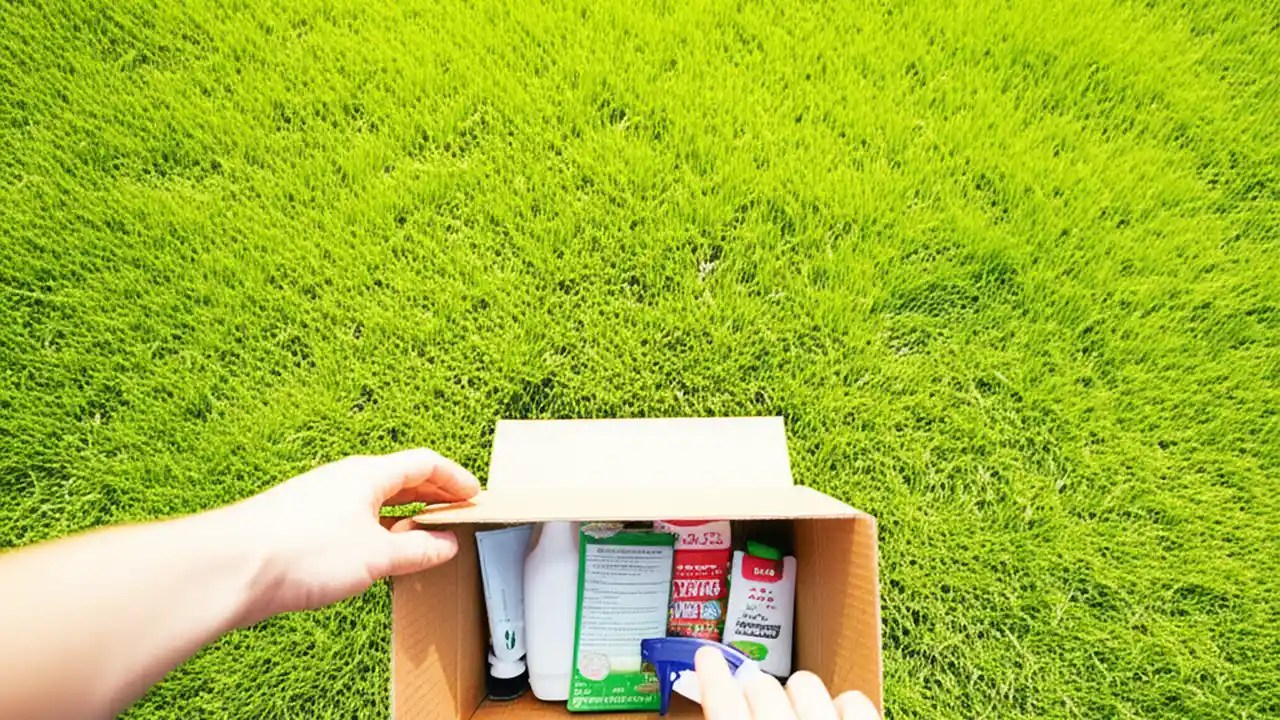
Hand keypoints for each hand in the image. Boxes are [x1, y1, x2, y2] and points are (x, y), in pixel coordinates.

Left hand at [220, 448, 480, 624]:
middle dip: (432, 496)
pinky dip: (375, 530)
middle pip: (399, 479)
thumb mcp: (376, 556)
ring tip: (420, 539)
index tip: (475, 495)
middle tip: (456, 514)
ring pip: (373, 500)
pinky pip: (352, 518)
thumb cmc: (302, 552)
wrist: (232, 567)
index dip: (454, 478)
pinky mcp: (300, 524)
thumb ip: (417, 549)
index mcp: (368, 475)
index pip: (423, 464)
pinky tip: (375, 557)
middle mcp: (344, 480)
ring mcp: (320, 499)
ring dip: (403, 515)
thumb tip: (446, 545)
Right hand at [696, 647, 880, 719]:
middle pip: (761, 688)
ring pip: (805, 683)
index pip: (722, 701)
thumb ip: (725, 719)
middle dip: (755, 693)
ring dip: (797, 697)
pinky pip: (852, 699)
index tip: (707, 656)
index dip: (712, 674)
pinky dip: (843, 709)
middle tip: (753, 704)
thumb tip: (721, 704)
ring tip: (796, 715)